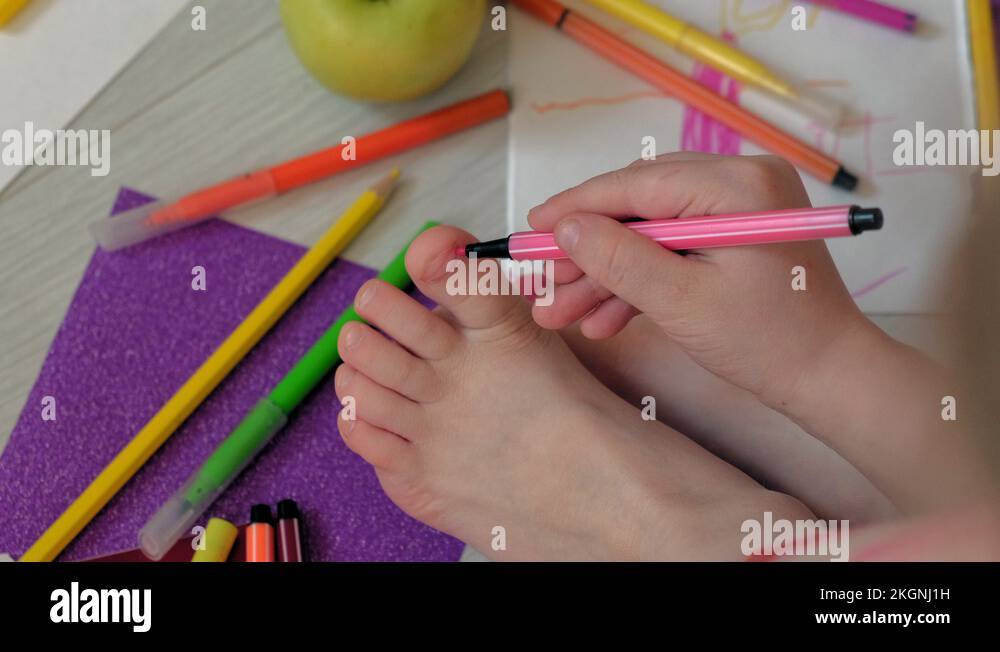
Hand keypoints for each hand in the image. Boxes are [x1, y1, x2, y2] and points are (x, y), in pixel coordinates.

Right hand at [528, 153, 868, 406]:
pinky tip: (600, 317)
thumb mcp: (681, 302)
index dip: (576, 207)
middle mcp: (739, 182)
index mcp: (736, 185)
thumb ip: (619, 259)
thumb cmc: (767, 342)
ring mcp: (737, 208)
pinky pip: (672, 249)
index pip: (636, 184)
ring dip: (605, 274)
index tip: (530, 227)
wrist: (828, 377)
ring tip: (560, 311)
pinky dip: (638, 282)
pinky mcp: (733, 235)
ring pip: (648, 233)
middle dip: (586, 252)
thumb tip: (565, 227)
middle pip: (638, 207)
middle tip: (541, 281)